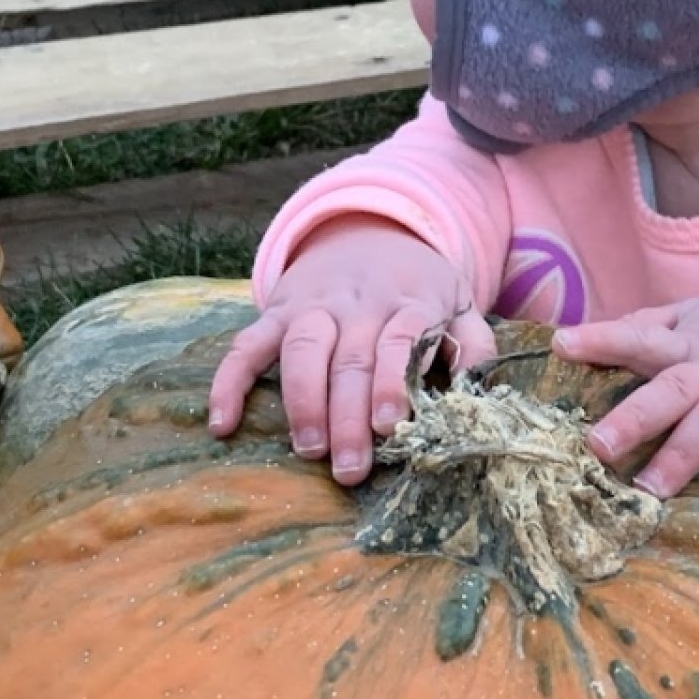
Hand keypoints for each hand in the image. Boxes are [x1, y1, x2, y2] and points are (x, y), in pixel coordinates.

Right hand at [207, 218, 494, 485]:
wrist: (367, 229)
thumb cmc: (418, 286)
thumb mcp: (458, 302)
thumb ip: (474, 342)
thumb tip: (475, 381)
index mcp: (407, 303)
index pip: (397, 342)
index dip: (390, 383)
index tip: (388, 426)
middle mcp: (357, 303)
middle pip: (349, 358)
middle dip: (347, 416)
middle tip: (349, 468)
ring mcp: (312, 305)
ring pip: (302, 349)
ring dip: (302, 401)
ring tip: (308, 450)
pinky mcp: (276, 310)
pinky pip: (246, 344)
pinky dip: (229, 382)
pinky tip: (222, 425)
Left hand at [553, 298, 698, 516]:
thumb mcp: (695, 319)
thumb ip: (643, 327)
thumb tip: (573, 338)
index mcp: (692, 342)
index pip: (643, 338)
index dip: (604, 341)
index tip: (562, 346)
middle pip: (676, 386)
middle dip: (638, 415)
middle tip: (598, 446)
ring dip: (688, 452)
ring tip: (653, 488)